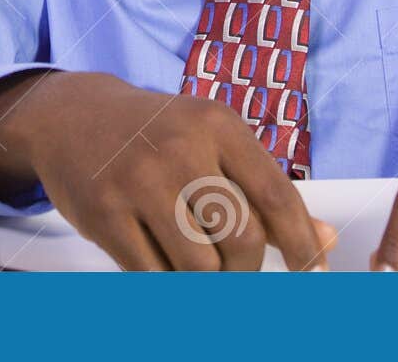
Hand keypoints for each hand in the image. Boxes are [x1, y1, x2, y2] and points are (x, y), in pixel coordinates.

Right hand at [0, 69, 337, 270]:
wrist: (72, 116)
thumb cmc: (155, 134)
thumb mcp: (212, 142)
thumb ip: (264, 190)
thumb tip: (325, 239)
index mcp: (217, 123)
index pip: (277, 195)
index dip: (304, 244)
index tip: (316, 271)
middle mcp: (180, 147)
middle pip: (242, 239)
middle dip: (246, 269)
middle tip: (235, 269)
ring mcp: (138, 181)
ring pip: (199, 267)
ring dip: (205, 279)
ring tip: (194, 261)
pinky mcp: (104, 213)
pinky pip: (153, 275)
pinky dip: (166, 280)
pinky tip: (161, 259)